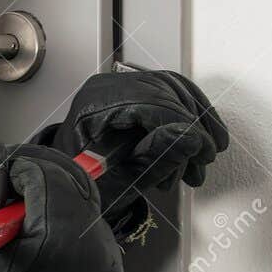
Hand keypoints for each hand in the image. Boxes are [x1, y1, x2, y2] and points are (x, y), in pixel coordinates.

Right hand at [0, 135, 123, 271]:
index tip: (1, 179)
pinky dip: (70, 218)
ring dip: (56, 194)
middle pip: (71, 179)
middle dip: (39, 174)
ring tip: (27, 214)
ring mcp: (108, 256)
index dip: (18, 168)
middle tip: (12, 188)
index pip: (43, 173)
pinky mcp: (112, 264)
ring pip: (85, 198)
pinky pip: (93, 225)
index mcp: (59, 237)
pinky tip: (46, 233)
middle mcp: (93, 244)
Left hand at [44, 69, 229, 231]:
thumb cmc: (82, 184)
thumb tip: (192, 139)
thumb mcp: (118, 181)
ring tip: (201, 159)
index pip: (150, 101)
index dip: (184, 125)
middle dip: (192, 127)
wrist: (68, 185)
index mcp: (95, 105)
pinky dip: (188, 114)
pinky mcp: (131, 94)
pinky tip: (199, 137)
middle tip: (203, 159)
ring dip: (195, 122)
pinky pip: (168, 93)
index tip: (202, 150)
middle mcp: (106, 88)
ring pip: (172, 90)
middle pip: (164, 91)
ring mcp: (118, 87)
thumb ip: (155, 159)